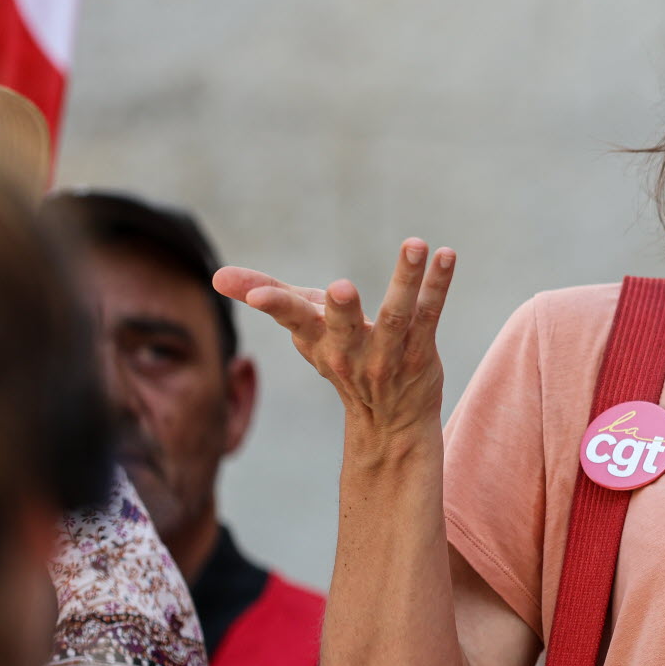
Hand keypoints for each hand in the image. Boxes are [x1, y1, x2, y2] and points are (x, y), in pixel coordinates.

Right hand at [213, 238, 455, 437]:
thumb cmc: (341, 358)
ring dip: (405, 279)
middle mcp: (351, 350)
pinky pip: (429, 312)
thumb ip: (272, 296)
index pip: (293, 319)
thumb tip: (218, 276)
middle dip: (340, 308)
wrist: (390, 421)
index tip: (255, 294)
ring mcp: (388, 352)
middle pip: (343, 326)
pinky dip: (438, 283)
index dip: (274, 305)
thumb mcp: (304, 331)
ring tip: (415, 244)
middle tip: (340, 287)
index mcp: (318, 341)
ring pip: (396, 314)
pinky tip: (446, 255)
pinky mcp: (420, 349)